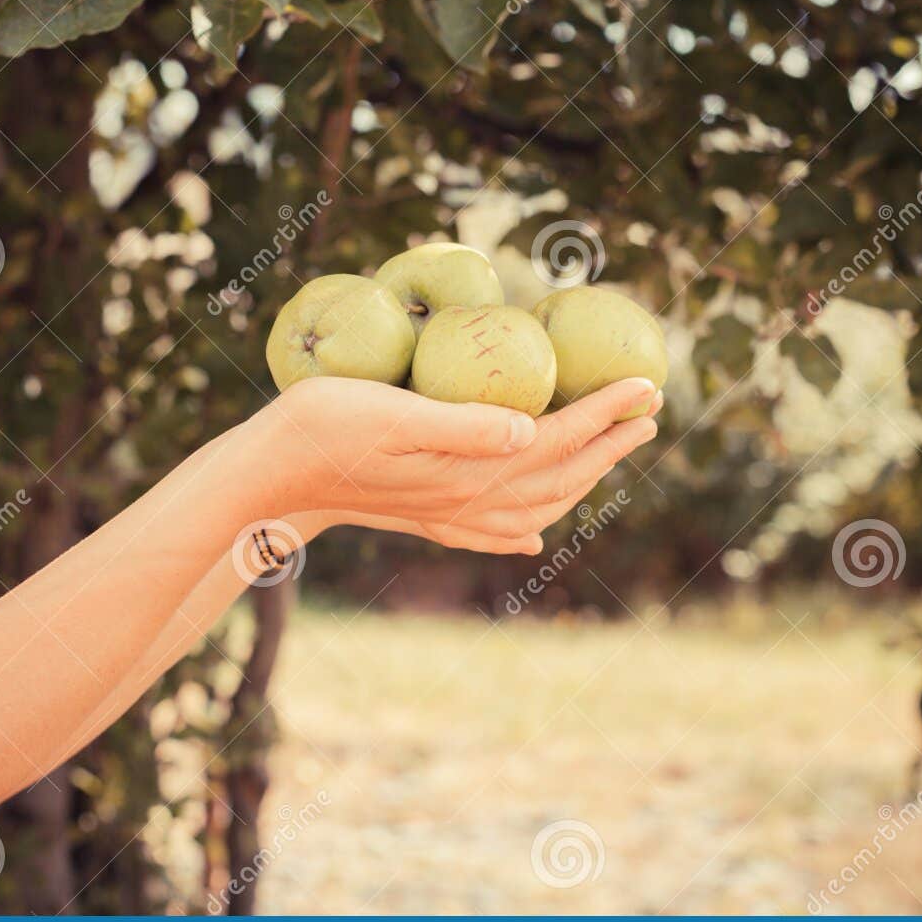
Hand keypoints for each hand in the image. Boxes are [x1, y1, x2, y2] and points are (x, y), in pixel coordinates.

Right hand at [256, 376, 660, 553]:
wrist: (272, 473)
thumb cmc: (326, 427)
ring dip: (582, 477)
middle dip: (610, 442)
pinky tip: (534, 536)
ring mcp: (448, 515)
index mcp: (469, 468)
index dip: (605, 412)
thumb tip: (531, 430)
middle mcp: (468, 499)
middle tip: (650, 410)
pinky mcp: (426, 518)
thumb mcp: (394, 414)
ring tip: (611, 449)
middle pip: (560, 474)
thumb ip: (464, 425)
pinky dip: (526, 530)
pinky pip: (493, 533)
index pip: (557, 438)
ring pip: (537, 505)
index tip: (645, 385)